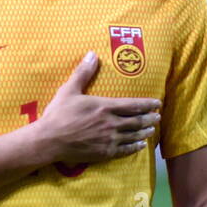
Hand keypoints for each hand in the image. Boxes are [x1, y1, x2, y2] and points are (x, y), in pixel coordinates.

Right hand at [37, 52, 161, 163]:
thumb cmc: (58, 114)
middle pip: (137, 121)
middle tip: (157, 117)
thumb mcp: (68, 90)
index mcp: (105, 106)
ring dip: (145, 132)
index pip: (133, 105)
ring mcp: (109, 139)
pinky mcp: (104, 152)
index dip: (147, 104)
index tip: (157, 104)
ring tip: (152, 130)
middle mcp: (111, 123)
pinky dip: (135, 147)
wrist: (49, 140)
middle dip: (149, 119)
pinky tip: (140, 145)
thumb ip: (83, 73)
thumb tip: (92, 54)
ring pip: (133, 135)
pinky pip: (125, 150)